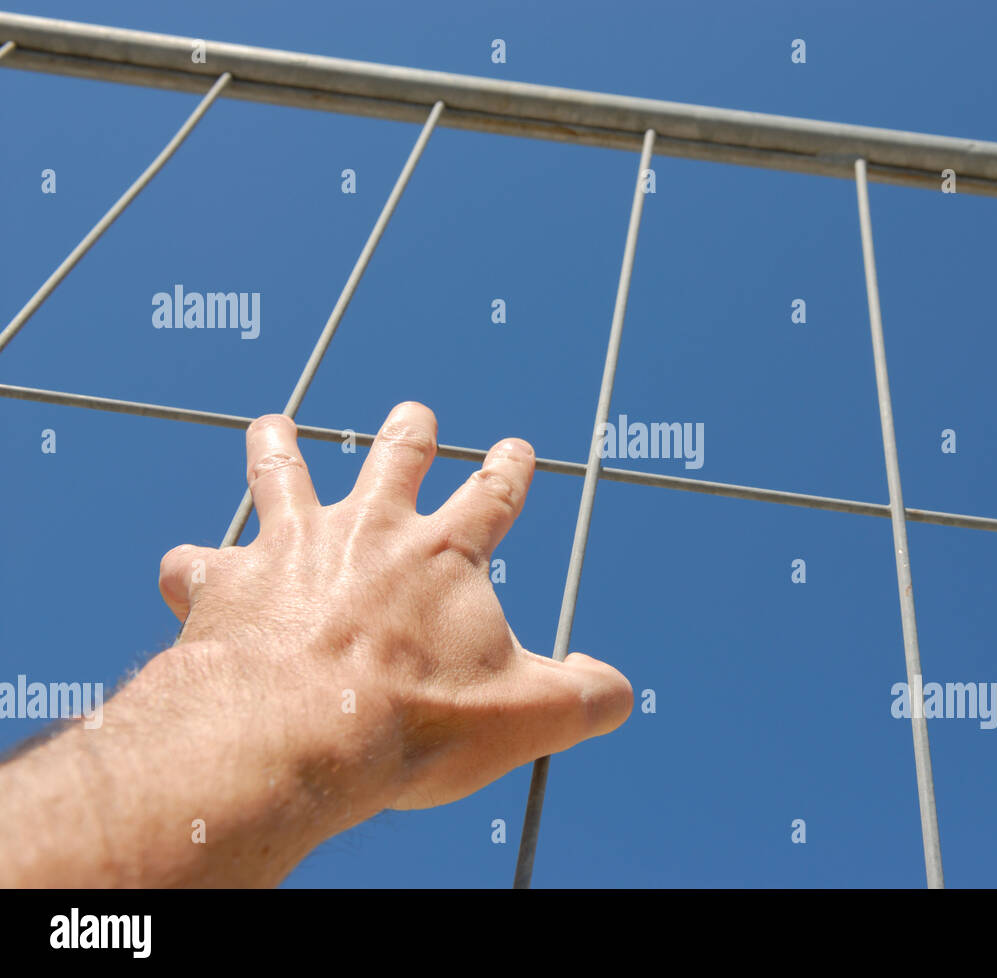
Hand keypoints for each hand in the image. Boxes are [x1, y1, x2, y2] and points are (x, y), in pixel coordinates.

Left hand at [158, 401, 631, 816]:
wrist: (295, 732)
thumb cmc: (414, 721)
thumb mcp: (526, 716)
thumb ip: (584, 697)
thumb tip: (621, 693)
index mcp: (444, 553)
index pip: (492, 496)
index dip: (510, 471)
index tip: (517, 448)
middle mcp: (369, 531)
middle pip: (394, 460)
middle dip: (410, 435)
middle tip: (414, 414)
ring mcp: (293, 548)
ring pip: (283, 475)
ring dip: (280, 449)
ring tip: (275, 425)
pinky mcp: (228, 582)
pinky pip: (199, 563)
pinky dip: (192, 566)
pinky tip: (183, 566)